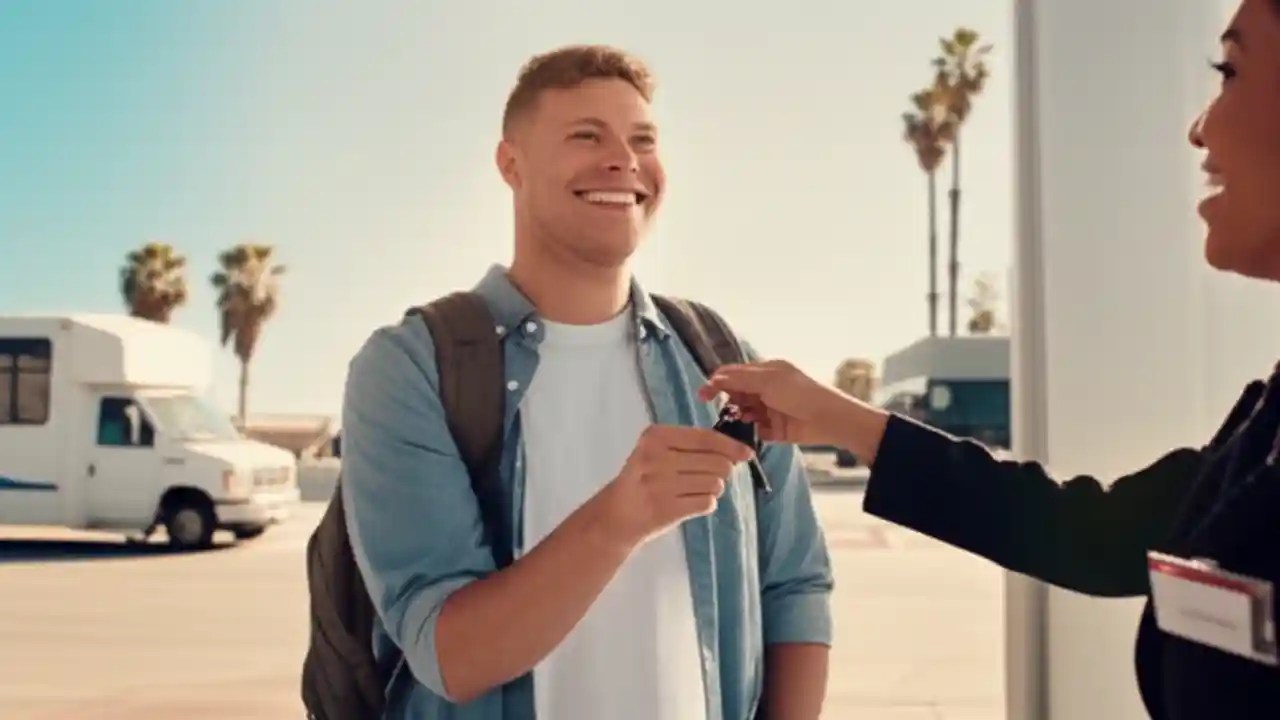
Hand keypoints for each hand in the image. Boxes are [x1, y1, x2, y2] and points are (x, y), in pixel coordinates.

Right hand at [594, 425, 754, 549]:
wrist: (616, 514)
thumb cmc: (645, 477)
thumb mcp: (659, 450)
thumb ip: (694, 446)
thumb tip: (739, 453)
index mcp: (656, 436)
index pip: (705, 438)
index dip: (731, 446)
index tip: (747, 453)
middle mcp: (657, 457)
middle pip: (717, 463)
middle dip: (722, 471)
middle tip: (709, 475)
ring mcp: (662, 484)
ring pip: (715, 484)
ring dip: (713, 488)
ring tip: (694, 489)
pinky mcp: (667, 509)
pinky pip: (707, 503)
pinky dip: (705, 503)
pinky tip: (689, 502)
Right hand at [697, 359, 857, 445]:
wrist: (828, 419)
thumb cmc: (800, 394)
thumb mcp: (768, 381)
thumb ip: (740, 380)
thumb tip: (714, 378)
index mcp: (766, 372)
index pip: (734, 374)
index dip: (717, 382)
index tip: (703, 395)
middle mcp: (766, 389)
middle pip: (737, 394)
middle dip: (728, 401)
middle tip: (726, 411)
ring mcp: (770, 410)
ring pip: (743, 413)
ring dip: (738, 417)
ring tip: (740, 421)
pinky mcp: (774, 430)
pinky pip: (754, 431)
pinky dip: (748, 432)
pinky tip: (747, 434)